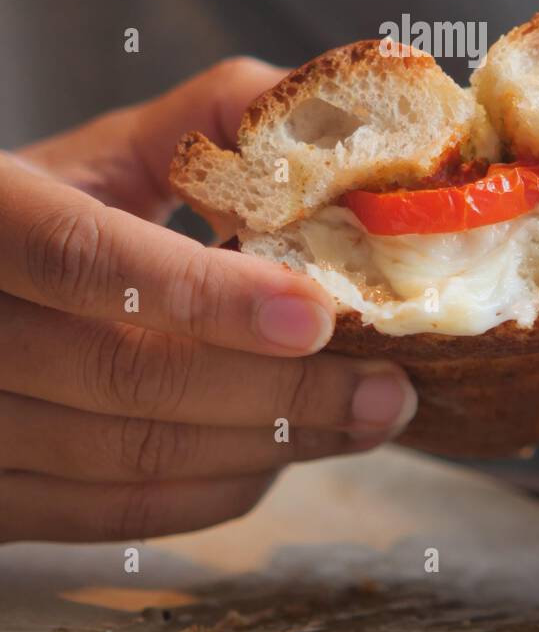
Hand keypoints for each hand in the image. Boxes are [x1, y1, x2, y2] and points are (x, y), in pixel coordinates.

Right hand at [0, 59, 415, 543]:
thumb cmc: (55, 209)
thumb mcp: (115, 148)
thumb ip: (218, 116)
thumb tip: (343, 116)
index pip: (85, 259)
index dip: (205, 294)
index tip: (317, 315)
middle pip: (122, 375)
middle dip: (278, 391)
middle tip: (390, 387)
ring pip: (126, 458)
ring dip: (265, 447)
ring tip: (362, 419)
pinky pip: (112, 515)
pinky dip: (214, 490)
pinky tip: (283, 455)